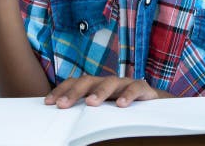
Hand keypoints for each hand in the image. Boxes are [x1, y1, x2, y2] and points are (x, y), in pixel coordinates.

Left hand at [44, 75, 171, 108]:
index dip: (61, 90)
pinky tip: (122, 105)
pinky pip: (135, 88)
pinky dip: (128, 95)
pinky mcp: (143, 88)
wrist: (155, 105)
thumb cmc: (123, 107)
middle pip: (88, 80)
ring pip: (110, 82)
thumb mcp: (104, 110)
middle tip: (62, 105)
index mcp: (96, 86)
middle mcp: (108, 82)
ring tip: (91, 103)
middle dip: (74, 92)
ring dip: (99, 92)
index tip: (48, 103)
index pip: (75, 83)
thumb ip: (86, 112)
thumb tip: (65, 123)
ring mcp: (124, 83)